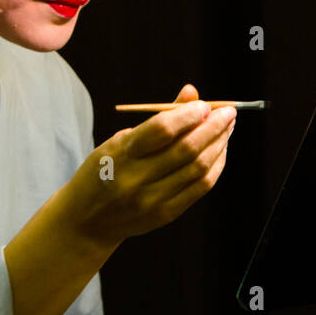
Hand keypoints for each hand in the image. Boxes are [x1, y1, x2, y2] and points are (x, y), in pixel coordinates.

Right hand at [61, 83, 235, 247]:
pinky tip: (220, 151)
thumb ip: (158, 119)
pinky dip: (215, 166)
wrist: (87, 220)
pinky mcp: (164, 215)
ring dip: (219, 145)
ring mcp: (151, 200)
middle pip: (187, 149)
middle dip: (213, 127)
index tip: (205, 105)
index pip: (162, 130)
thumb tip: (192, 93)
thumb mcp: (119, 140)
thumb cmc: (105, 170)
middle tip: (228, 113)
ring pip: (198, 169)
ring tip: (227, 129)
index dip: (189, 115)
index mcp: (120, 154)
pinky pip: (200, 188)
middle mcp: (136, 179)